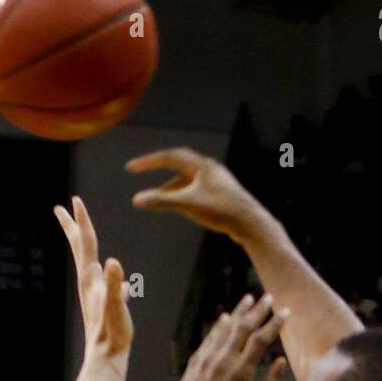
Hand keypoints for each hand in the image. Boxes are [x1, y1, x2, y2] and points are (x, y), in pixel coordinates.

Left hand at [54, 196, 132, 373]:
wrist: (107, 355)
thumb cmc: (112, 332)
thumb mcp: (116, 305)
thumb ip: (114, 284)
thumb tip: (113, 262)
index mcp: (91, 277)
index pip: (87, 242)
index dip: (82, 220)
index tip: (75, 200)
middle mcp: (88, 281)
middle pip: (80, 247)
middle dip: (72, 227)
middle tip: (60, 208)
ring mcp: (93, 291)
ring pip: (88, 260)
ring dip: (84, 244)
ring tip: (82, 234)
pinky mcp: (101, 301)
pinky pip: (102, 278)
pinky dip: (105, 270)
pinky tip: (115, 274)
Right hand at [126, 147, 258, 243]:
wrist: (251, 224)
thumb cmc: (221, 211)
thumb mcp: (188, 205)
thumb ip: (162, 201)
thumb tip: (137, 200)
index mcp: (202, 165)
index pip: (169, 156)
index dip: (148, 161)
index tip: (131, 167)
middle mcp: (209, 169)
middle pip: (177, 164)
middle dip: (157, 168)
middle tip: (140, 169)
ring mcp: (215, 181)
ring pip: (186, 180)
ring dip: (169, 187)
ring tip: (155, 198)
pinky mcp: (220, 195)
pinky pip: (194, 190)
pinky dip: (181, 195)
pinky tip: (177, 207)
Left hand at [165, 293, 287, 380]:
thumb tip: (281, 362)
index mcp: (241, 372)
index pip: (261, 340)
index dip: (274, 324)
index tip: (285, 312)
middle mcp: (224, 361)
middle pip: (243, 327)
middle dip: (258, 310)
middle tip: (268, 297)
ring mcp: (207, 360)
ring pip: (225, 329)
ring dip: (239, 312)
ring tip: (249, 299)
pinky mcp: (195, 363)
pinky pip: (210, 339)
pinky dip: (219, 327)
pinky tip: (226, 318)